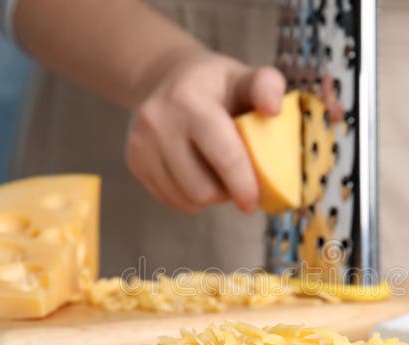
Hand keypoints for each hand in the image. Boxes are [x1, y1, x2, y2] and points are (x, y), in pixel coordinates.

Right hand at [125, 51, 285, 213]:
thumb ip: (266, 86)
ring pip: (187, 199)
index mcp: (189, 100)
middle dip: (228, 193)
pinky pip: (171, 200)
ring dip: (210, 197)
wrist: (166, 79)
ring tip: (219, 175)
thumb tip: (274, 109)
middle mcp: (157, 122)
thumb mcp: (243, 77)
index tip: (255, 202)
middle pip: (203, 188)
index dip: (244, 185)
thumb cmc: (216, 85)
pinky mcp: (134, 162)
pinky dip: (191, 197)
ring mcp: (140, 144)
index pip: (223, 155)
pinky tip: (199, 176)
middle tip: (240, 181)